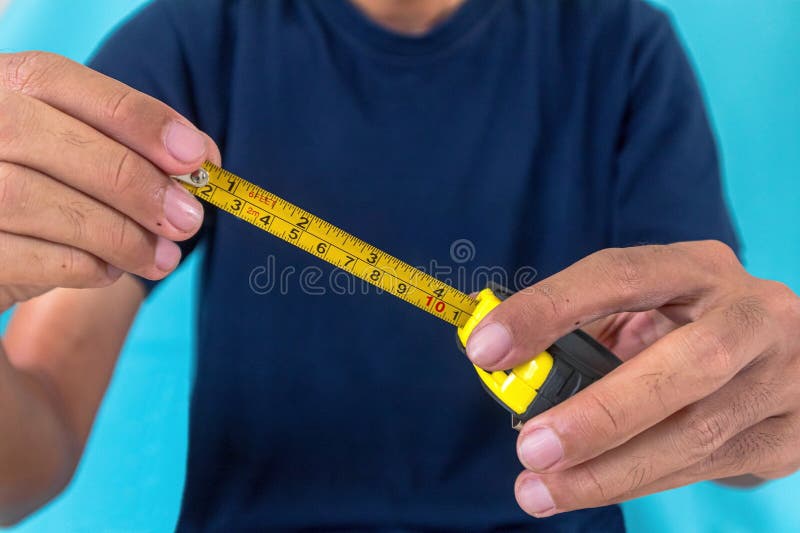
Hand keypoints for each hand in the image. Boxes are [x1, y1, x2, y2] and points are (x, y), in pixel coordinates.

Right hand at [0, 52, 219, 309]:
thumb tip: (203, 157)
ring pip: (27, 199)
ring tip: (162, 256)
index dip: (132, 116)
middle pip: (40, 137)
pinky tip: (110, 269)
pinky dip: (80, 265)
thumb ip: (132, 146)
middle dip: (131, 182)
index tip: (194, 155)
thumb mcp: (83, 155)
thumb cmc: (49, 193)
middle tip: (187, 219)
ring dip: (116, 234)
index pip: (54, 79)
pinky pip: (17, 256)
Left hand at [464, 241, 799, 516]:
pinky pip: (707, 468)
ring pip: (696, 434)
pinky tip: (589, 489)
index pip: (620, 273)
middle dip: (600, 414)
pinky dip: (639, 483)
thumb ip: (582, 328)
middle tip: (531, 447)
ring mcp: (784, 376)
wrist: (784, 360)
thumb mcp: (643, 311)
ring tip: (540, 489)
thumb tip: (497, 357)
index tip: (487, 348)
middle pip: (683, 365)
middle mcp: (753, 314)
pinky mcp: (791, 434)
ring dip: (610, 471)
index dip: (550, 308)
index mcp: (699, 268)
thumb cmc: (685, 329)